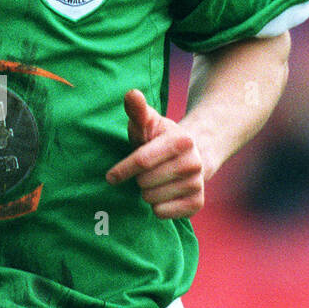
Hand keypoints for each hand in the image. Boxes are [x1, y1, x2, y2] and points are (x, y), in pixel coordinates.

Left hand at [105, 89, 204, 219]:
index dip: (122, 170)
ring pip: (151, 199)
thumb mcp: (148, 123)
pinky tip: (163, 193)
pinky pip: (161, 213)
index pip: (142, 160)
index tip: (110, 177)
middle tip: (146, 171)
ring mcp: (197, 184)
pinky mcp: (197, 203)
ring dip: (146, 192)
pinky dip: (156, 206)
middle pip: (144, 182)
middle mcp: (194, 163)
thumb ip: (137, 110)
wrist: (192, 155)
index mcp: (181, 141)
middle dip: (138, 178)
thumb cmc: (159, 138)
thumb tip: (131, 94)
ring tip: (155, 180)